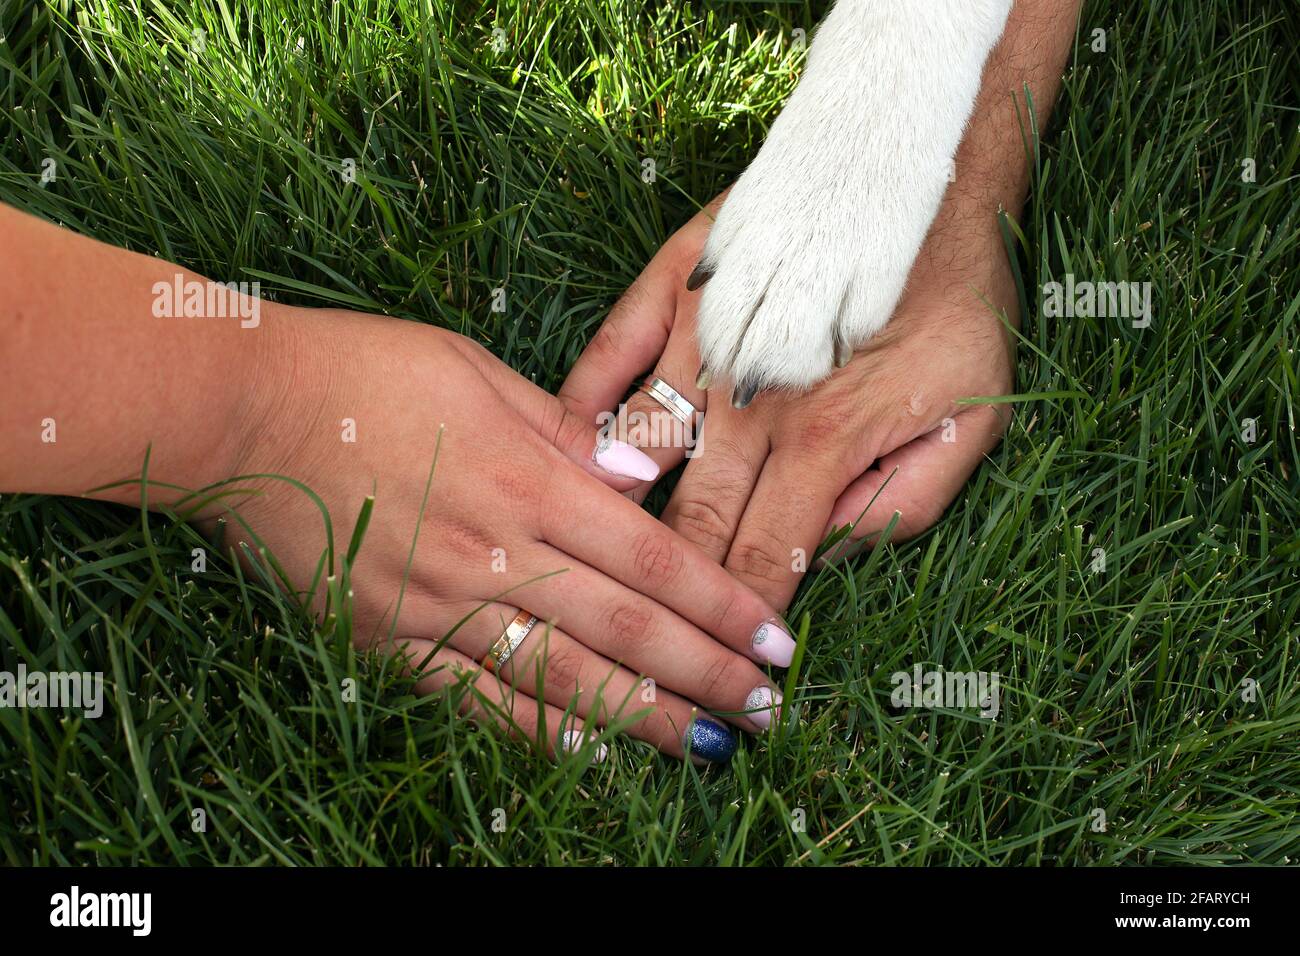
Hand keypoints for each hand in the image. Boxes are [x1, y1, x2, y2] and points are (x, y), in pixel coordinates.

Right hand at [215, 308, 793, 761]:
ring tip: (709, 744)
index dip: (723, 607)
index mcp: (527, 479)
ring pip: (564, 679)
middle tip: (770, 709)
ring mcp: (439, 606)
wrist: (242, 413)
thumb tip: (641, 478)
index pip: (654, 559)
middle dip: (708, 674)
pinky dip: (543, 731)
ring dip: (645, 718)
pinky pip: (479, 699)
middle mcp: (494, 552)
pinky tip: (598, 751)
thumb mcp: (479, 373)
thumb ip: (567, 433)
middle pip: (626, 631)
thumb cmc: (366, 372)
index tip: (778, 641)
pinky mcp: (389, 641)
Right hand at [560, 200, 1015, 609]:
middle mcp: (750, 397)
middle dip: (668, 590)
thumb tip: (825, 556)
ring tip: (584, 559)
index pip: (758, 556)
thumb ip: (904, 504)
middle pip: (686, 517)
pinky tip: (568, 449)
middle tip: (645, 637)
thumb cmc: (957, 304)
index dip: (733, 620)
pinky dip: (582, 403)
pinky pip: (609, 350)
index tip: (714, 667)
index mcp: (821, 439)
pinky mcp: (679, 282)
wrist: (930, 178)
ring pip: (636, 445)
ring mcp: (705, 336)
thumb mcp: (974, 420)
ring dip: (610, 509)